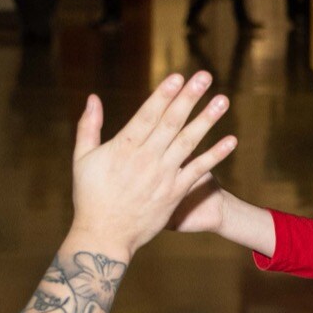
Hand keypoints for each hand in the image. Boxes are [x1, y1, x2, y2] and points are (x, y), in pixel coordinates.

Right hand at [70, 72, 236, 259]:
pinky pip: (198, 170)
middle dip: (189, 98)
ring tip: (222, 100)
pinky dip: (215, 155)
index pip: (147, 115)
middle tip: (205, 76)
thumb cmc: (90, 196)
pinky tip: (231, 141)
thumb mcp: (82, 159)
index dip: (164, 95)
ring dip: (206, 120)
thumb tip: (92, 98)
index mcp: (123, 148)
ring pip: (188, 142)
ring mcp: (162, 176)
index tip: (178, 77)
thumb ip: (89, 126)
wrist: (104, 236)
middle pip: (171, 123)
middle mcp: (145, 159)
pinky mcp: (174, 193)